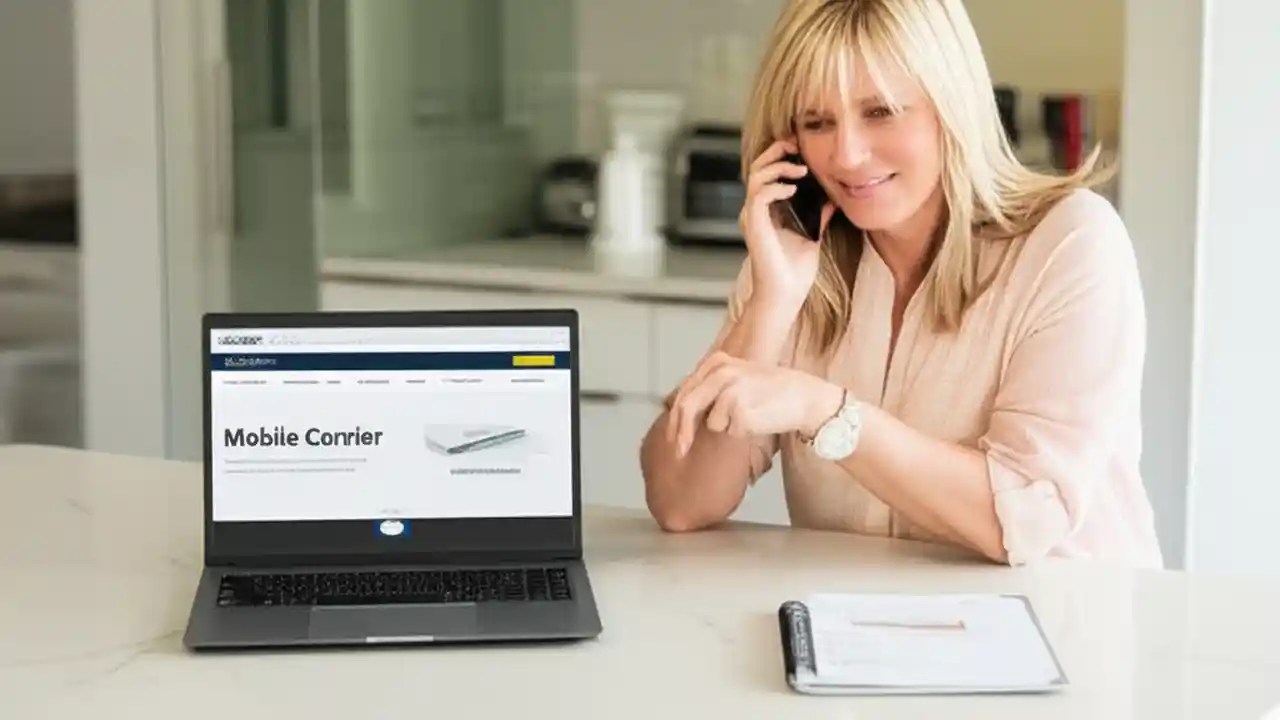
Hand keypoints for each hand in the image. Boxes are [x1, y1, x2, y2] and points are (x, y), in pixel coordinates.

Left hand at [666, 351, 843, 455]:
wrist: (803, 396)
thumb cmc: (771, 392)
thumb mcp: (737, 378)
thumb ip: (711, 388)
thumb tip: (679, 411)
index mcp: (716, 361)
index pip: (685, 391)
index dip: (675, 417)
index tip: (672, 436)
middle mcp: (720, 372)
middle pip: (687, 407)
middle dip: (680, 433)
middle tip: (679, 451)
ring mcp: (729, 389)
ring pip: (710, 422)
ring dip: (726, 427)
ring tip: (749, 415)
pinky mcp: (739, 408)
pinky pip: (728, 431)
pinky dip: (739, 432)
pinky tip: (756, 419)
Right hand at [740, 139, 837, 307]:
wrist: (786, 295)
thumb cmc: (796, 272)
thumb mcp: (813, 235)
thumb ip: (819, 216)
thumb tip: (833, 200)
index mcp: (767, 211)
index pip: (768, 173)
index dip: (782, 156)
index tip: (802, 148)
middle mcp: (756, 211)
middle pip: (758, 167)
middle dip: (777, 151)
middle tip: (797, 145)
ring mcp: (753, 217)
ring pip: (757, 176)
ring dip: (778, 166)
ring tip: (800, 168)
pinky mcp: (754, 225)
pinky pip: (759, 195)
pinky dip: (775, 186)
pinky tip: (793, 188)